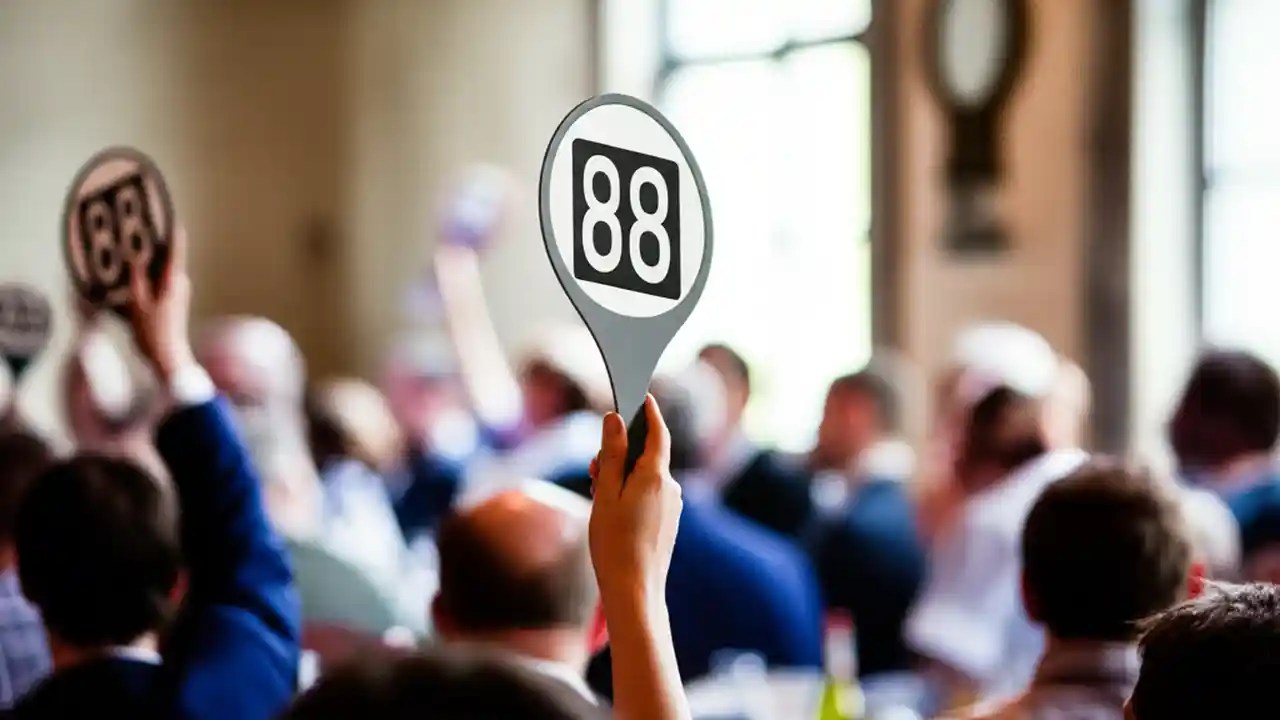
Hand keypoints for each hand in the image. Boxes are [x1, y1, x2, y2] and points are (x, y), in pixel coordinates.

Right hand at [125, 227, 194, 383]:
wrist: (167, 358)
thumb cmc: (152, 333)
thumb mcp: (138, 304)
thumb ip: (137, 279)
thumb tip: (136, 258)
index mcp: (174, 282)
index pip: (175, 252)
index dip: (174, 234)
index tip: (174, 217)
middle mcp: (179, 285)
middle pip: (167, 258)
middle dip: (154, 245)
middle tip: (139, 229)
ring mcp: (177, 293)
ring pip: (161, 270)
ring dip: (148, 262)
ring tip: (132, 250)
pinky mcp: (171, 302)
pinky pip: (158, 282)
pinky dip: (147, 276)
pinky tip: (133, 276)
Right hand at [588, 395, 682, 604]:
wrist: (634, 590)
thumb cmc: (614, 543)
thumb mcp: (605, 493)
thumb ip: (613, 454)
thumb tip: (616, 420)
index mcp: (655, 476)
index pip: (658, 432)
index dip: (650, 412)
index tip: (642, 396)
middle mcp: (671, 488)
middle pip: (647, 456)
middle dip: (622, 454)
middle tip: (594, 471)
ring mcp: (672, 507)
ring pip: (646, 478)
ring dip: (623, 477)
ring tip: (600, 500)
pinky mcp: (668, 522)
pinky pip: (650, 496)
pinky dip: (631, 494)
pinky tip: (614, 516)